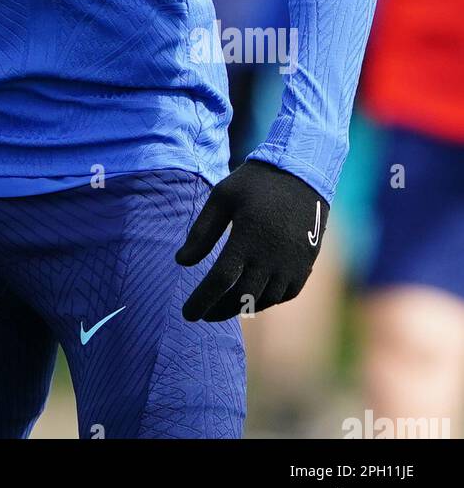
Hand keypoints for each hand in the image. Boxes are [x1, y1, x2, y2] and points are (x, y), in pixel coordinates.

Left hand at [175, 160, 327, 321]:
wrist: (301, 174)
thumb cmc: (254, 183)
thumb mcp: (221, 197)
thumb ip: (201, 232)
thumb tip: (181, 262)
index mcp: (247, 237)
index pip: (220, 281)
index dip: (202, 300)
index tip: (187, 314)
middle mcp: (272, 256)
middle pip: (241, 297)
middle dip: (218, 310)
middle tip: (203, 313)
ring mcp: (292, 263)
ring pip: (263, 299)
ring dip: (241, 307)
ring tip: (223, 306)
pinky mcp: (306, 265)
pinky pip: (285, 295)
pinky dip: (266, 300)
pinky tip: (252, 296)